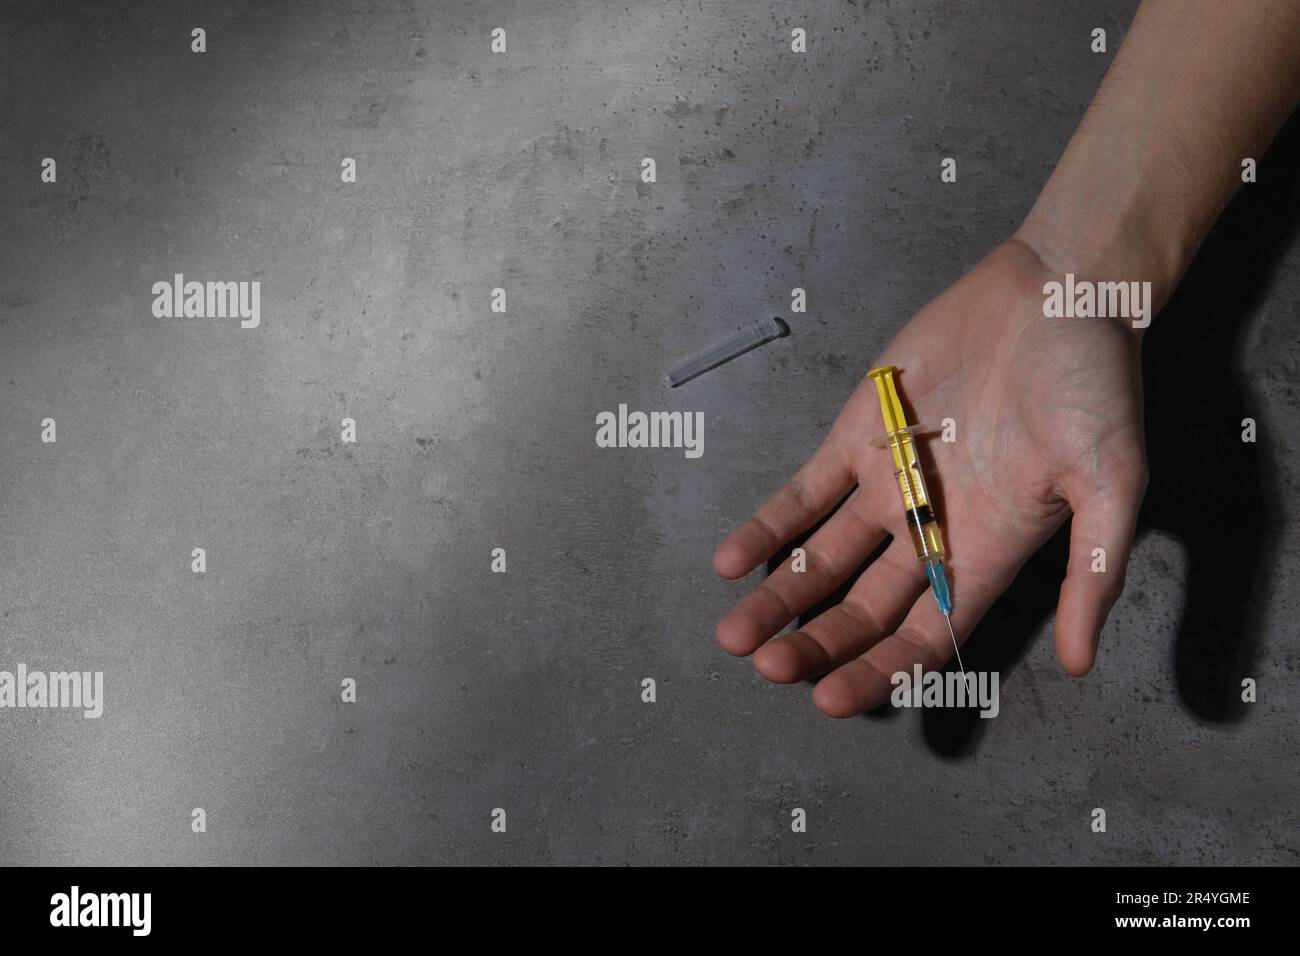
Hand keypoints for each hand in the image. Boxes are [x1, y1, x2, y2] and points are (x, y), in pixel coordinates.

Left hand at [712, 239, 1148, 716]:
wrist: (1056, 292)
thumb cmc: (1095, 384)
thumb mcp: (1113, 480)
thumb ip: (1093, 569)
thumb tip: (1080, 664)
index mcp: (988, 552)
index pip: (924, 635)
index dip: (878, 670)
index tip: (830, 700)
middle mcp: (931, 529)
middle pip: (863, 607)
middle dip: (818, 643)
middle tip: (770, 670)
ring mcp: (889, 483)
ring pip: (823, 557)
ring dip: (780, 595)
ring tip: (734, 634)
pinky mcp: (859, 435)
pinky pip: (804, 493)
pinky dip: (769, 527)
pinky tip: (730, 562)